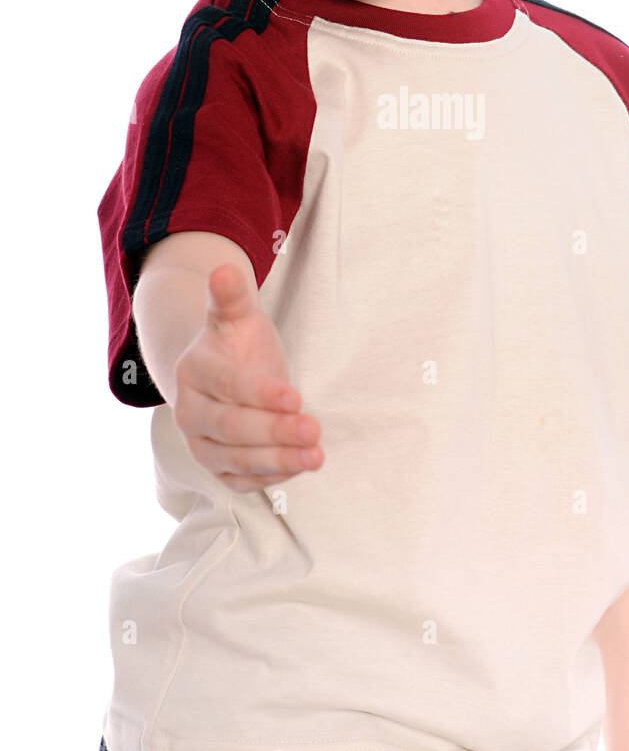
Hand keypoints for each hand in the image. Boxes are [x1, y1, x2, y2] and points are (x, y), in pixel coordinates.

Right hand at [172, 262, 322, 492]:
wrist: (222, 374)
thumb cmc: (237, 343)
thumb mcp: (238, 316)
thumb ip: (232, 297)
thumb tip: (224, 269)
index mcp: (194, 371)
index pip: (227, 386)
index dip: (260, 393)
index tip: (295, 396)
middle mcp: (189, 412)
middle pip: (230, 427)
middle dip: (274, 430)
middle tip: (314, 428)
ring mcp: (201, 444)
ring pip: (236, 459)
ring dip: (278, 459)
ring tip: (317, 454)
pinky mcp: (217, 469)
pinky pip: (241, 481)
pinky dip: (271, 477)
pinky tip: (301, 466)